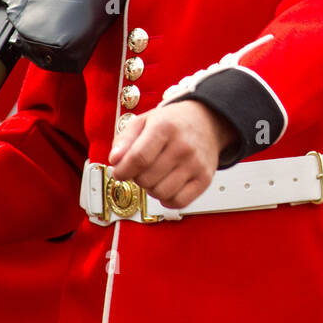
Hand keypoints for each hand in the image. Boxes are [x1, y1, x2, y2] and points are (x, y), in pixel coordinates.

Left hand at [109, 100, 235, 208]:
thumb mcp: (144, 121)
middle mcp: (183, 146)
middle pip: (147, 179)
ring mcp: (196, 163)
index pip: (138, 158)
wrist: (207, 121)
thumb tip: (115, 161)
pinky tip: (166, 187)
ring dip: (151, 189)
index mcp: (165, 127)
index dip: (123, 171)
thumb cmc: (172, 122)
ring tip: (154, 177)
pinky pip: (179, 202)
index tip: (119, 173)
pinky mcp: (205, 178)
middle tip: (141, 170)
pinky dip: (167, 199)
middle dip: (137, 178)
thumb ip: (124, 140)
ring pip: (161, 193)